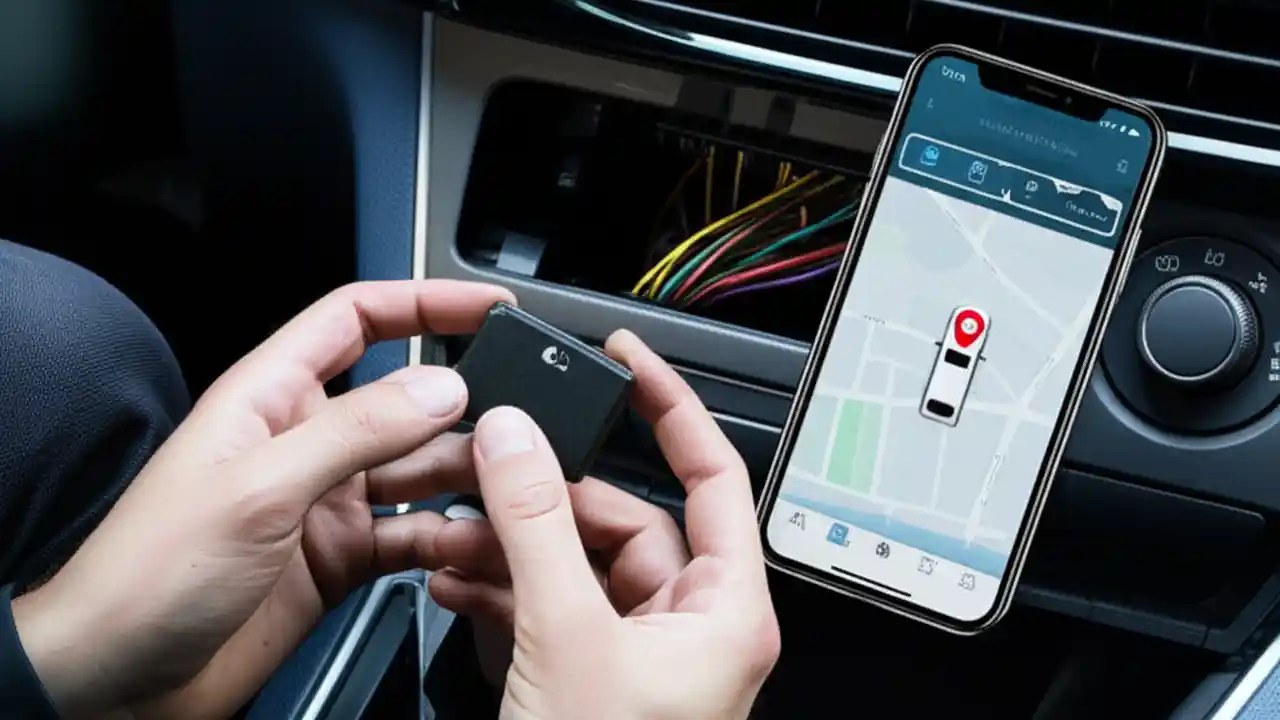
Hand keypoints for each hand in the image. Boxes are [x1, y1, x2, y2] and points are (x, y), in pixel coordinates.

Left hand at [11, 280, 512, 718]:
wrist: (120, 679)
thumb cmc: (149, 573)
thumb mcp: (259, 487)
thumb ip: (355, 432)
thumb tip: (440, 387)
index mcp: (272, 397)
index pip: (357, 319)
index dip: (422, 302)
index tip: (486, 307)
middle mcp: (306, 442)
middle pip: (405, 400)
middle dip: (464, 406)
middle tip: (522, 420)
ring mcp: (326, 502)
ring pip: (420, 471)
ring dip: (466, 478)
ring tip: (510, 489)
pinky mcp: (340, 559)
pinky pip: (414, 535)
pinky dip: (449, 539)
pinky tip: (472, 544)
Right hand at [426, 331, 780, 719]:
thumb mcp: (567, 637)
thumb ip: (538, 529)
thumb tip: (517, 438)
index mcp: (726, 610)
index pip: (713, 474)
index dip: (672, 405)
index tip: (628, 356)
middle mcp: (692, 625)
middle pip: (622, 519)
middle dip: (545, 498)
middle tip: (488, 468)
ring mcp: (640, 652)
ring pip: (576, 565)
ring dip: (511, 547)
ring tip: (453, 536)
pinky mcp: (594, 677)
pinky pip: (552, 609)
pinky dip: (505, 592)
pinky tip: (458, 583)